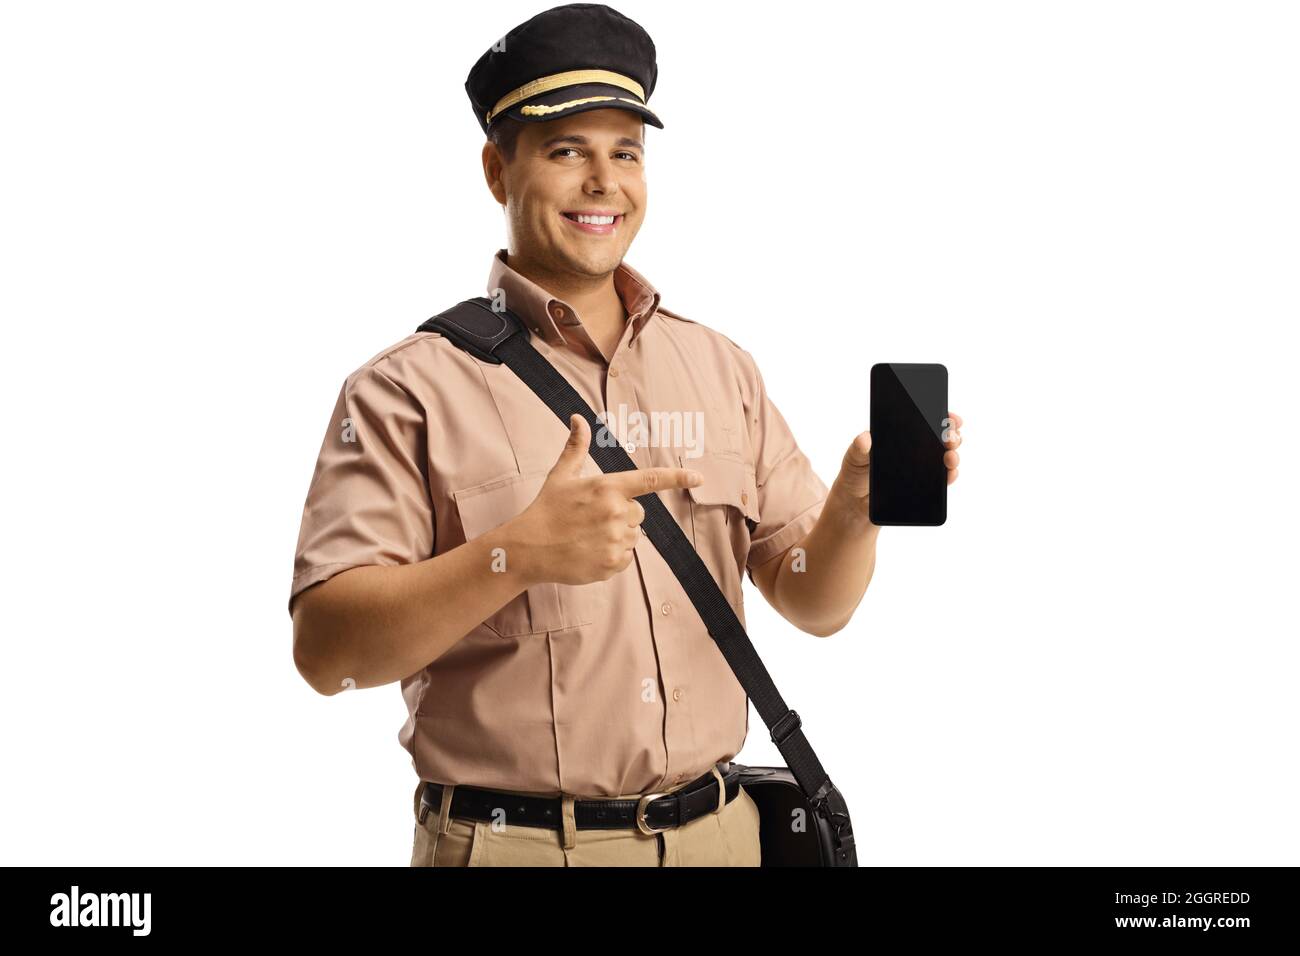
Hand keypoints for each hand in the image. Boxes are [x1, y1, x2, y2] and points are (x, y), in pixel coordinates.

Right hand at [511, 414, 703, 585]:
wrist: (528, 549)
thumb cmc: (546, 509)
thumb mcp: (561, 476)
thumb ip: (576, 447)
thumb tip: (578, 418)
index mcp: (608, 488)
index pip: (651, 480)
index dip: (678, 477)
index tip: (699, 478)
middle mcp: (616, 513)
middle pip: (639, 514)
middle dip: (622, 515)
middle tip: (592, 519)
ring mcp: (615, 540)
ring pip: (633, 537)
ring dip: (617, 536)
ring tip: (587, 536)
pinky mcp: (611, 564)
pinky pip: (625, 558)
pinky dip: (612, 556)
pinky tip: (589, 552)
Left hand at [831, 411, 962, 523]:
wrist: (856, 503)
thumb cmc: (855, 474)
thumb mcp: (853, 459)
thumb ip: (858, 449)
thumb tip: (865, 438)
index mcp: (900, 435)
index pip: (924, 420)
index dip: (940, 416)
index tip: (948, 416)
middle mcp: (915, 449)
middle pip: (940, 437)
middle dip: (951, 433)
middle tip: (950, 437)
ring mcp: (921, 466)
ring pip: (945, 456)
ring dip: (953, 454)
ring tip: (950, 456)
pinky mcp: (924, 485)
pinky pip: (942, 479)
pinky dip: (950, 475)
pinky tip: (950, 473)